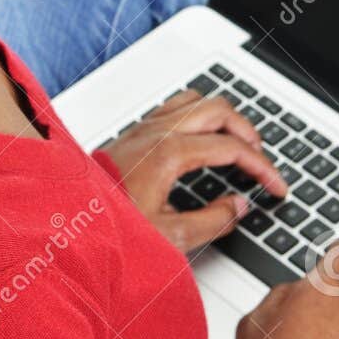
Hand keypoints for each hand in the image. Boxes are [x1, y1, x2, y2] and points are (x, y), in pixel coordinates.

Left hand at [96, 89, 286, 252]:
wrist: (62, 217)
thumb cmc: (105, 227)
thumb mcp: (168, 237)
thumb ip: (211, 221)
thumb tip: (238, 207)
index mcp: (169, 154)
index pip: (232, 148)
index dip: (262, 167)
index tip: (275, 187)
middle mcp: (156, 132)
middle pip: (219, 110)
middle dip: (248, 133)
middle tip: (260, 162)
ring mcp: (142, 128)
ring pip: (196, 101)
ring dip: (222, 118)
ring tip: (236, 145)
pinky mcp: (132, 133)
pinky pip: (174, 107)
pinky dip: (197, 116)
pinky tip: (201, 139)